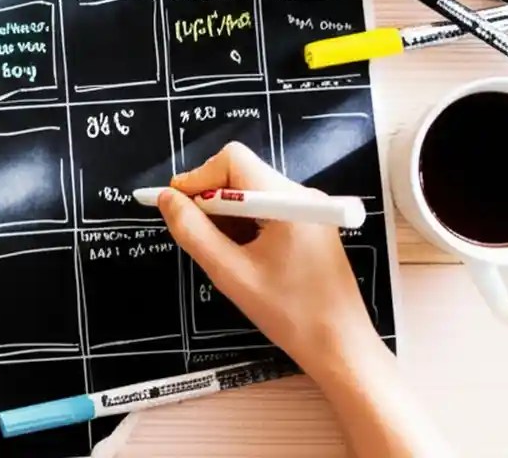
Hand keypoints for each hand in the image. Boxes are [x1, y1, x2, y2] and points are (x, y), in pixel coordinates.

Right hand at [156, 142, 379, 376]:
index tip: (176, 209)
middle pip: (241, 173)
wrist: (341, 347)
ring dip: (227, 216)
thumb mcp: (231, 274)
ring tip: (223, 254)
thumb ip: (193, 232)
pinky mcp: (311, 225)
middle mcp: (301, 194)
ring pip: (250, 192)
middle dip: (211, 201)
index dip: (198, 179)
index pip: (232, 160)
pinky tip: (243, 258)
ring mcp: (309, 209)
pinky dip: (245, 226)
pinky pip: (266, 210)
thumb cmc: (289, 313)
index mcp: (287, 199)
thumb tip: (167, 199)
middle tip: (197, 239)